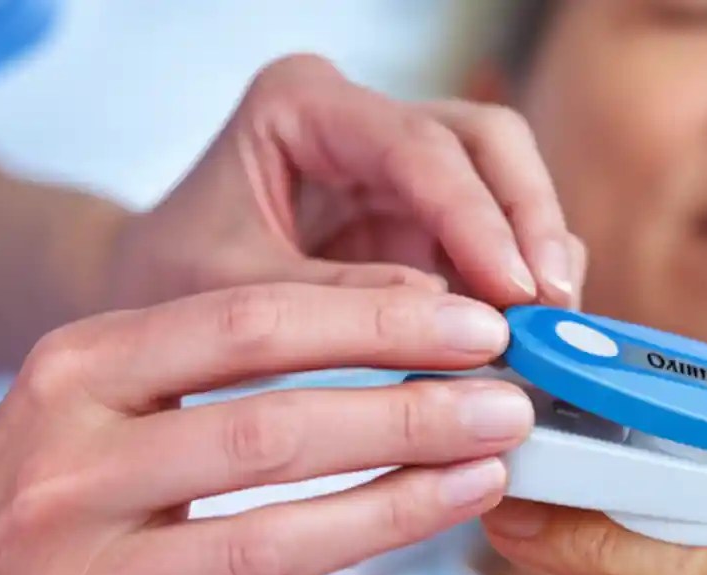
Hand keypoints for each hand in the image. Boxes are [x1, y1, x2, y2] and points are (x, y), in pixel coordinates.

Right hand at [0, 284, 535, 574]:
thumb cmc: (26, 498)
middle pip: (276, 432)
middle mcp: (69, 473)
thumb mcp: (85, 400)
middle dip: (413, 414)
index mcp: (76, 377)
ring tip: (481, 481)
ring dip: (397, 512)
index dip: (378, 321)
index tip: (472, 325)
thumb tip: (382, 341)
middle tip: (506, 407)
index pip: (250, 327)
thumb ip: (204, 368)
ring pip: (270, 547)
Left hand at [106, 54, 584, 313]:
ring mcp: (406, 175)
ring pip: (507, 187)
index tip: (517, 289)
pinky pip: (498, 242)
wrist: (153, 304)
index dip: (479, 218)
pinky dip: (521, 286)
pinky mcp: (428, 227)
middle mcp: (367, 125)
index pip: (417, 148)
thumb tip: (454, 320)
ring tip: (550, 332)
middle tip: (553, 303)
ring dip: (537, 255)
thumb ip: (336, 301)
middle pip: (486, 145)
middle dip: (530, 221)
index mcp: (304, 106)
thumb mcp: (234, 295)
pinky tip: (529, 337)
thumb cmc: (172, 279)